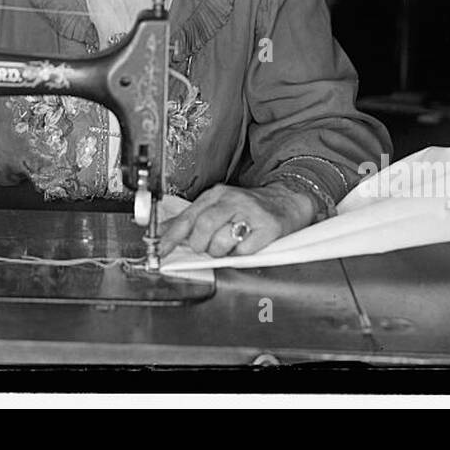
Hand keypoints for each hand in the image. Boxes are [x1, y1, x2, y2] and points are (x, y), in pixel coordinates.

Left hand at [158, 183, 315, 257]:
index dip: (172, 236)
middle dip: (200, 244)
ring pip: (222, 240)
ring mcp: (251, 213)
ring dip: (220, 251)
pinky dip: (240, 255)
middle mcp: (233, 200)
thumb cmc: (250, 206)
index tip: (162, 250)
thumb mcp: (219, 204)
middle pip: (203, 226)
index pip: (188, 216)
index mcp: (217, 195)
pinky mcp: (268, 228)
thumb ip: (192, 218)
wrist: (288, 200)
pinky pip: (245, 250)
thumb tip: (164, 231)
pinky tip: (243, 247)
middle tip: (206, 248)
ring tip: (227, 247)